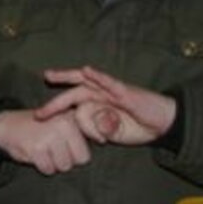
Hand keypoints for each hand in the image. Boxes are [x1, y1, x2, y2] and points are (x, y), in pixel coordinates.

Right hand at [0, 106, 93, 175]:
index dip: (73, 155)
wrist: (8, 125)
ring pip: (62, 167)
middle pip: (76, 162)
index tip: (63, 147)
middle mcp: (64, 125)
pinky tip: (34, 153)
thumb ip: (84, 130)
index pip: (85, 155)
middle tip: (51, 148)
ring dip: (52, 163)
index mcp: (74, 119)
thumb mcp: (63, 122)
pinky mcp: (37, 147)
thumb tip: (103, 139)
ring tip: (43, 149)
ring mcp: (50, 136)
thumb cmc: (41, 128)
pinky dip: (41, 166)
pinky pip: (47, 169)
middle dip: (64, 160)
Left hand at [39, 66, 176, 146]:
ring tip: (50, 76)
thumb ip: (102, 129)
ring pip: (86, 82)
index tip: (43, 119)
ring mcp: (113, 91)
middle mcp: (102, 95)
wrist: (164, 122)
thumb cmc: (138, 125)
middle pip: (74, 91)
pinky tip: (87, 70)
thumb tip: (93, 128)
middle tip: (37, 110)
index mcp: (97, 105)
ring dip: (67, 77)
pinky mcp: (127, 92)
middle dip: (54, 100)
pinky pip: (111, 82)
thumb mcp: (114, 133)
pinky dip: (99, 76)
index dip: (60, 113)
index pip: (73, 107)